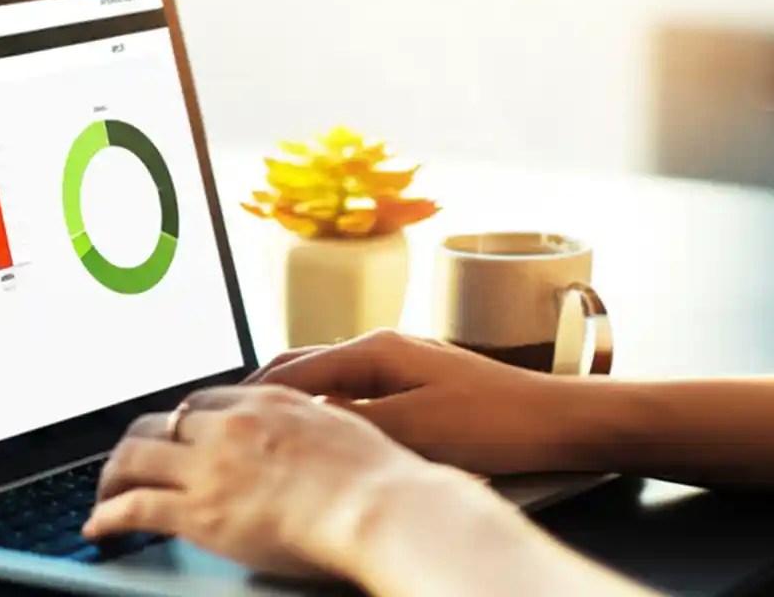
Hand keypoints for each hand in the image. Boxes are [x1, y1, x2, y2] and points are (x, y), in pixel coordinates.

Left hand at [82, 385, 440, 580]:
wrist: (377, 505)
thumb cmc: (376, 475)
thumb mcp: (340, 424)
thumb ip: (311, 419)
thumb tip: (312, 426)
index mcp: (263, 401)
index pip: (200, 402)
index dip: (179, 422)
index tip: (173, 438)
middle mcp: (227, 425)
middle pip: (158, 423)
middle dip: (135, 445)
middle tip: (127, 465)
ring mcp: (209, 466)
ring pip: (135, 457)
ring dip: (111, 477)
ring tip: (103, 495)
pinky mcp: (197, 510)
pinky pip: (134, 506)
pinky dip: (107, 516)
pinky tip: (98, 527)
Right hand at [245, 329, 589, 474]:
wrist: (554, 420)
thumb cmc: (492, 422)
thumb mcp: (414, 427)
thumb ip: (352, 422)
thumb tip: (298, 420)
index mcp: (375, 349)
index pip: (295, 369)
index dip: (254, 392)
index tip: (220, 411)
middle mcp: (382, 346)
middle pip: (305, 362)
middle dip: (265, 387)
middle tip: (228, 415)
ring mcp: (400, 361)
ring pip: (328, 375)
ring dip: (294, 395)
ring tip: (263, 422)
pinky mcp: (416, 381)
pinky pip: (352, 388)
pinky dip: (325, 404)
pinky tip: (320, 427)